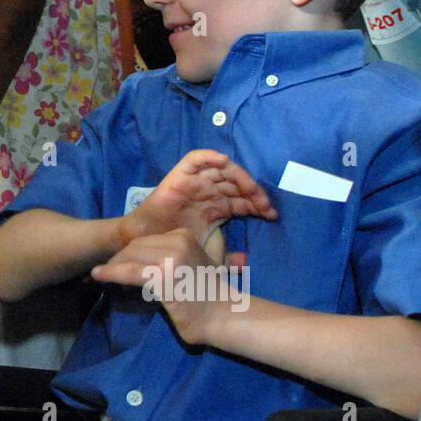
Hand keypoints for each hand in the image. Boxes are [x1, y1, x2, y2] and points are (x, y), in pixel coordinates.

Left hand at [93, 230, 249, 347]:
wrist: (223, 317)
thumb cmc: (207, 297)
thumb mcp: (191, 265)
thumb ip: (170, 258)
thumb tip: (140, 261)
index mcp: (184, 235)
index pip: (147, 239)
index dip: (131, 252)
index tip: (121, 264)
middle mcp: (178, 241)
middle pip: (136, 245)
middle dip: (118, 258)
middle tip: (105, 271)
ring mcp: (171, 258)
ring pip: (130, 256)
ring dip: (111, 265)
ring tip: (98, 275)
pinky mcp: (163, 277)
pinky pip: (129, 272)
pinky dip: (110, 273)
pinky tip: (99, 276)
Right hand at [120, 150, 276, 249]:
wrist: (147, 245)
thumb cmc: (176, 248)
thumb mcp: (208, 256)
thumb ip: (227, 260)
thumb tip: (246, 263)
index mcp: (219, 207)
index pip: (244, 200)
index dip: (260, 205)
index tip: (272, 215)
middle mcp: (210, 191)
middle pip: (238, 184)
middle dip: (254, 192)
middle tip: (265, 204)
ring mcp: (196, 182)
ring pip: (223, 170)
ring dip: (240, 176)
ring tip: (250, 189)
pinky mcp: (180, 176)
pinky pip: (196, 159)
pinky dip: (209, 157)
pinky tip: (223, 161)